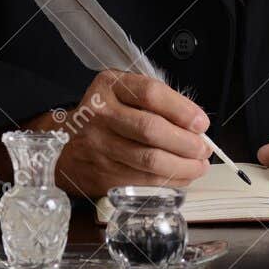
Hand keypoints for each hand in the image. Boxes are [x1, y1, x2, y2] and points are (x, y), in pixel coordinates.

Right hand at [0, 70, 212, 199]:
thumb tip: (195, 124)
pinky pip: (143, 181)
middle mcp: (100, 114)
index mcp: (109, 86)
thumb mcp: (123, 92)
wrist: (65, 146)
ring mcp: (99, 147)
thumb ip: (155, 100)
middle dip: (186, 143)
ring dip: (183, 166)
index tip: (201, 122)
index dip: (181, 109)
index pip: (150, 94)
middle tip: (204, 149)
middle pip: (151, 130)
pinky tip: (182, 177)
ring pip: (149, 161)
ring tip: (199, 165)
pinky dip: (169, 181)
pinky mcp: (102, 174)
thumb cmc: (106, 115)